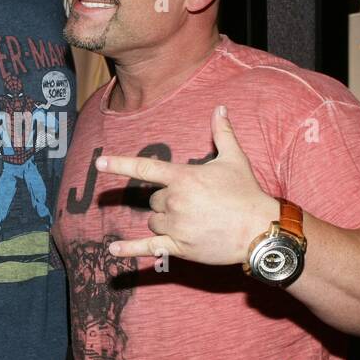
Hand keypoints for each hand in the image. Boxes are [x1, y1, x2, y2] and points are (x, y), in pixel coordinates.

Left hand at [95, 105, 277, 265]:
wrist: (260, 229)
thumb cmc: (247, 193)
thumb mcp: (234, 159)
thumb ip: (222, 133)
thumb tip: (219, 107)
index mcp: (183, 178)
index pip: (144, 169)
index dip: (119, 165)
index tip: (100, 163)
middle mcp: (174, 201)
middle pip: (154, 200)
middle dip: (167, 201)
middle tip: (195, 205)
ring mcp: (175, 225)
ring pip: (153, 221)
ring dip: (164, 220)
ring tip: (193, 221)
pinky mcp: (179, 247)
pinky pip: (148, 248)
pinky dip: (129, 250)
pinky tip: (112, 251)